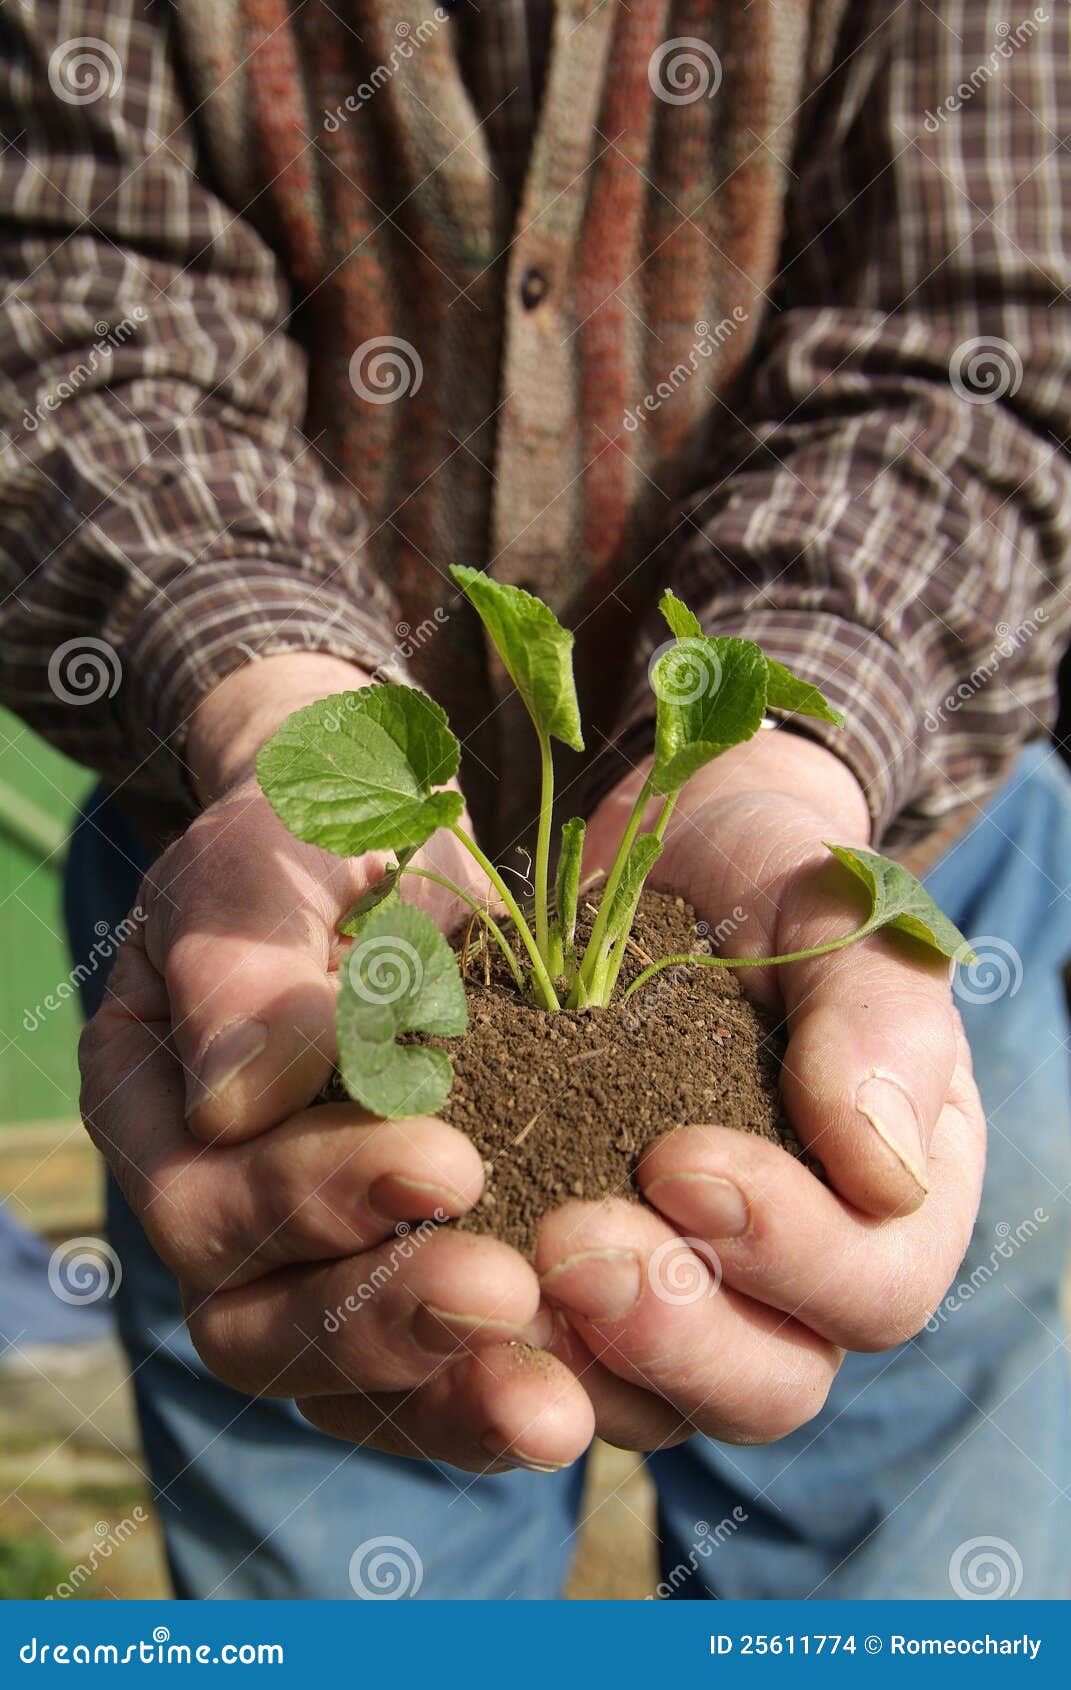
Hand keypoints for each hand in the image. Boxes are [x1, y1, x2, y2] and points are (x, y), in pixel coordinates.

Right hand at [79, 655, 594, 1472]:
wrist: (383, 852)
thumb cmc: (319, 838)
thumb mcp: (276, 861)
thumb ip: (247, 968)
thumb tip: (231, 1104)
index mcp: (154, 1102)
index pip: (207, 1190)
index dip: (316, 1196)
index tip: (450, 1160)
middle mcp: (208, 1205)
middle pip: (252, 1319)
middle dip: (382, 1317)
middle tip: (508, 1293)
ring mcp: (293, 1266)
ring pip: (335, 1383)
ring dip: (446, 1396)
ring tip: (557, 1402)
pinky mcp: (384, 1294)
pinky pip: (417, 1390)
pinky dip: (488, 1402)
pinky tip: (579, 1396)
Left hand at [536, 730, 984, 1445]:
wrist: (662, 873)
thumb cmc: (774, 892)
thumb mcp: (841, 921)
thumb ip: (880, 1024)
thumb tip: (885, 1170)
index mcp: (892, 1211)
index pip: (871, 1292)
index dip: (787, 1250)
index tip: (678, 1160)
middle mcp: (799, 1288)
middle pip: (766, 1386)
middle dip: (671, 1328)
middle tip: (571, 1245)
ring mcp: (688, 1306)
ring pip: (651, 1406)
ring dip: (573, 1358)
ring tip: (495, 1273)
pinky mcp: (580, 1296)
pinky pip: (547, 1364)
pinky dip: (493, 1343)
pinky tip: (429, 1280)